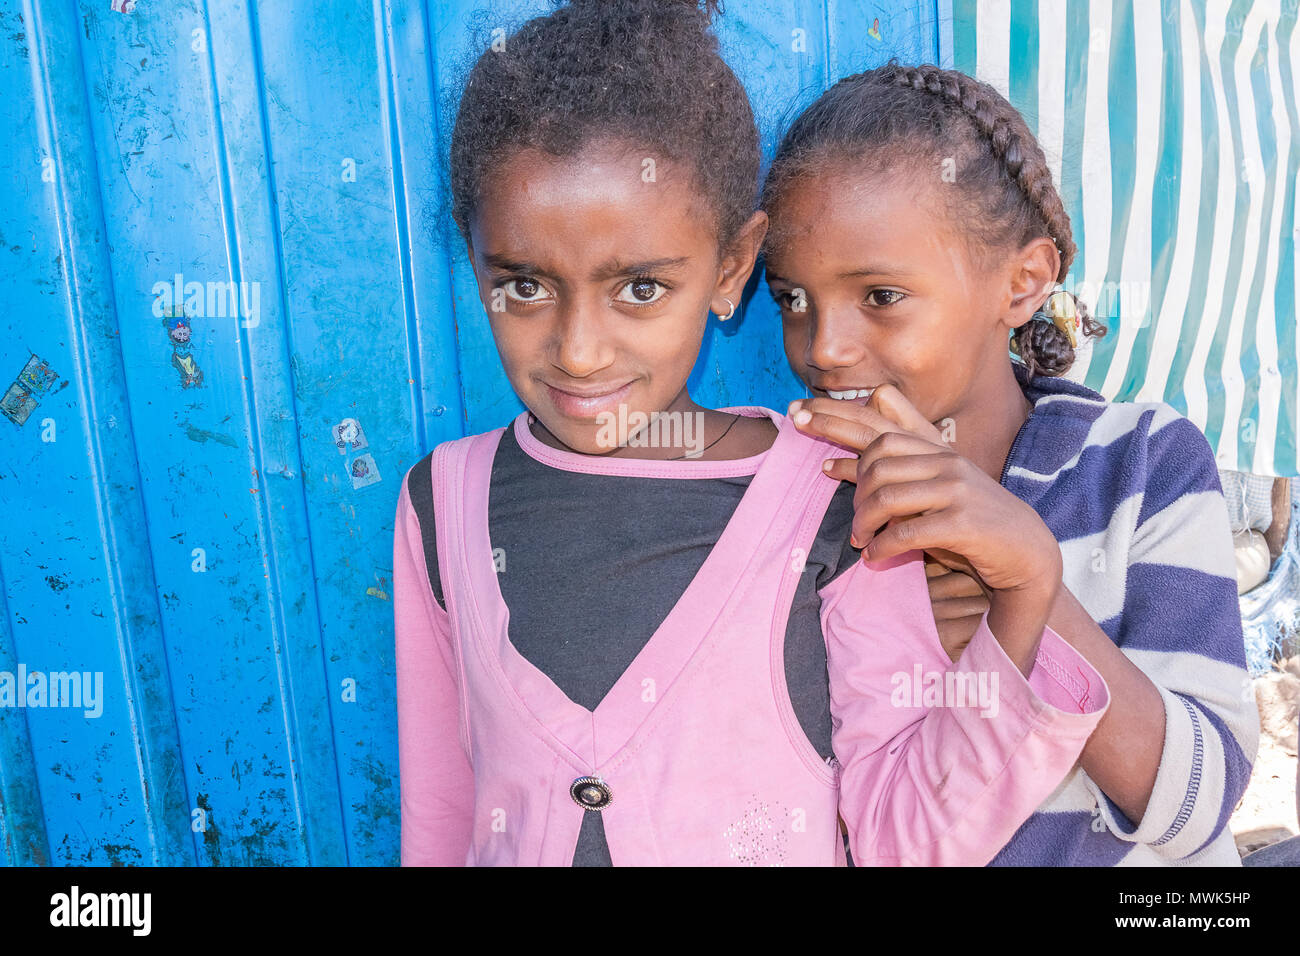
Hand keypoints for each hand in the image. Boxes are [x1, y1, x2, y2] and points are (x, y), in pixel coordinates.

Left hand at [790, 386, 1061, 670]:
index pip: (876, 423)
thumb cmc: (969, 521)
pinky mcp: (961, 523)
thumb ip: (890, 470)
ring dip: (864, 523)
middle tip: (851, 520)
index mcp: (934, 448)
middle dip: (851, 486)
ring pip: (886, 495)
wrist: (1025, 553)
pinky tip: (873, 557)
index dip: (834, 417)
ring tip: (860, 540)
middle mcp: (945, 461)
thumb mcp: (932, 488)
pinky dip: (882, 547)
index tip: (796, 415)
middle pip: (876, 456)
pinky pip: (905, 532)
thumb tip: (833, 459)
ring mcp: (955, 490)